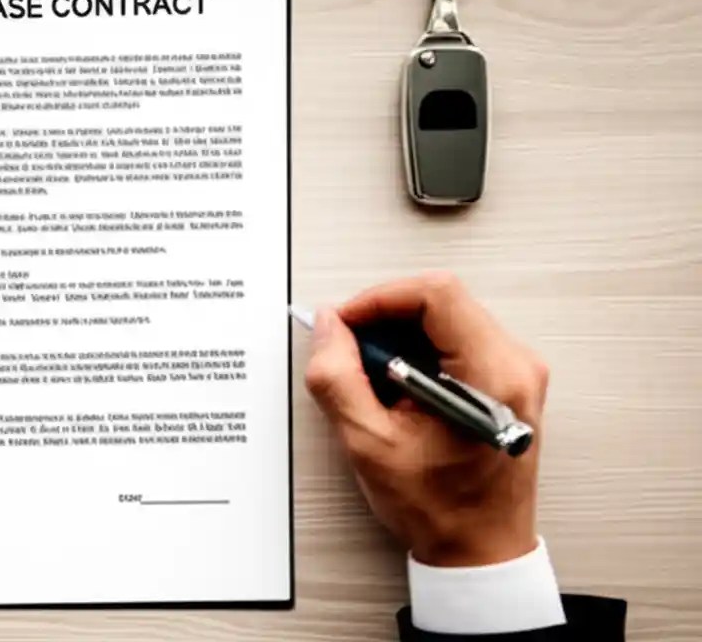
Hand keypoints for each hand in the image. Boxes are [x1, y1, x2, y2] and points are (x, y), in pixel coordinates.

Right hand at [304, 273, 547, 567]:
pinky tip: (398, 387)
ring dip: (399, 336)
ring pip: (445, 317)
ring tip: (375, 380)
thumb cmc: (439, 510)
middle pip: (440, 301)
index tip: (346, 323)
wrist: (480, 550)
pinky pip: (456, 339)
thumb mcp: (369, 444)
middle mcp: (515, 366)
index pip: (435, 294)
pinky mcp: (508, 379)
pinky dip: (417, 351)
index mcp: (492, 377)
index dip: (379, 299)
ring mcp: (516, 372)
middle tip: (352, 353)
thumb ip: (339, 378)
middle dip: (385, 319)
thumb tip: (330, 328)